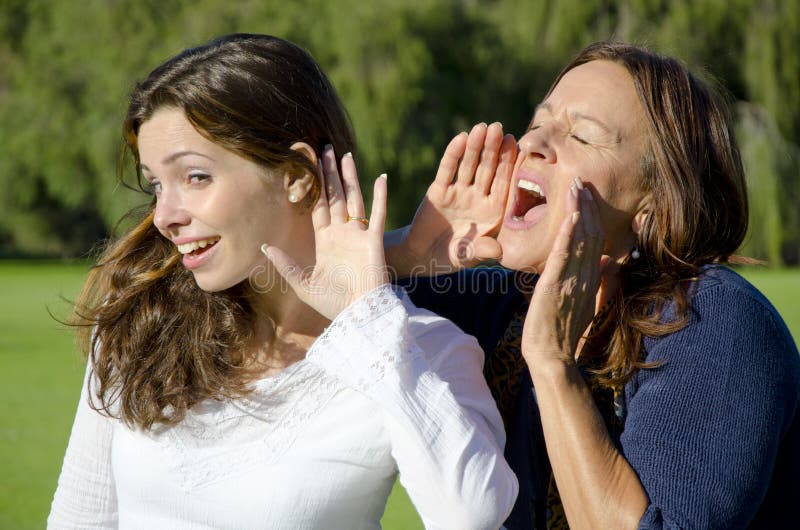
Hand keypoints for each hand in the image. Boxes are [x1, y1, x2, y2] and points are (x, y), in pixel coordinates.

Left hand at [262, 146, 388, 320]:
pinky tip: (381, 178)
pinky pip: (377, 214)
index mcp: (326, 242)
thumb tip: (265, 246)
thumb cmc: (332, 304)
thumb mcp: (303, 283)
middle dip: (329, 174)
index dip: (313, 187)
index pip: (318, 207)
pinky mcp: (373, 241)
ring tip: (345, 155)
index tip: (309, 166)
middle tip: (325, 149)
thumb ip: (286, 263)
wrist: (358, 315)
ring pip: (353, 199)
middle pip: (334, 197)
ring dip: (349, 177)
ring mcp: (358, 236)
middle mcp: (342, 234)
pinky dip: (380, 197)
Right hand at [395, 122, 516, 274]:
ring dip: (475, 147)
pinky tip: (460, 139)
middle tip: (499, 127)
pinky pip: (447, 171)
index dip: (508, 163)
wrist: (424, 257)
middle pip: (487, 169)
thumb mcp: (468, 257)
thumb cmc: (452, 258)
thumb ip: (482, 251)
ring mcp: (459, 193)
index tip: (514, 143)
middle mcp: (478, 198)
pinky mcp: (439, 191)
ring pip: (469, 166)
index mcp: (492, 211)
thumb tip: (497, 250)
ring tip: (481, 127)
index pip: (503, 183)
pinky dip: (453, 155)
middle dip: (493, 149)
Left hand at [521, 178, 606, 366]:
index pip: (595, 240)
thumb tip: (608, 261)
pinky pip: (565, 255)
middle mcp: (586, 276)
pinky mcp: (556, 285)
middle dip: (586, 206)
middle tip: (581, 180)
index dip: (592, 216)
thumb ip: (596, 280)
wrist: (552, 357)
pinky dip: (569, 234)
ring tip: (576, 186)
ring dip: (578, 211)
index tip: (587, 195)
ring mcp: (573, 280)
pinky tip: (571, 215)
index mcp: (591, 279)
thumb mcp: (584, 303)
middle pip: (591, 234)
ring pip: (580, 239)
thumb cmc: (562, 333)